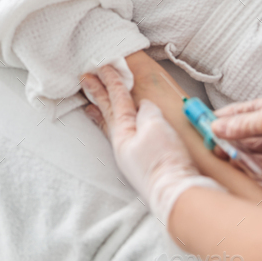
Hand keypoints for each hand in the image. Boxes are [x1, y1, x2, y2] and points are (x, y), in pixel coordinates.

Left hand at [82, 64, 224, 224]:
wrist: (177, 195)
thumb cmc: (165, 161)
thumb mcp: (156, 128)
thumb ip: (147, 113)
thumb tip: (144, 108)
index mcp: (123, 132)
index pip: (117, 100)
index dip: (111, 81)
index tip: (102, 66)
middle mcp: (122, 145)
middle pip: (108, 112)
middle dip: (96, 94)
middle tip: (84, 78)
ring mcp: (130, 157)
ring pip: (112, 126)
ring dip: (102, 111)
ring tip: (90, 103)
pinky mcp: (142, 166)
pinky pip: (124, 138)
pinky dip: (116, 127)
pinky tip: (120, 129)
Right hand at [212, 92, 261, 190]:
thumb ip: (245, 123)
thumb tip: (221, 126)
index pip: (256, 108)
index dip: (233, 114)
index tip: (213, 119)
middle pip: (257, 130)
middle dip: (234, 134)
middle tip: (213, 138)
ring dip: (241, 150)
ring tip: (220, 151)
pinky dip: (254, 164)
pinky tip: (239, 163)